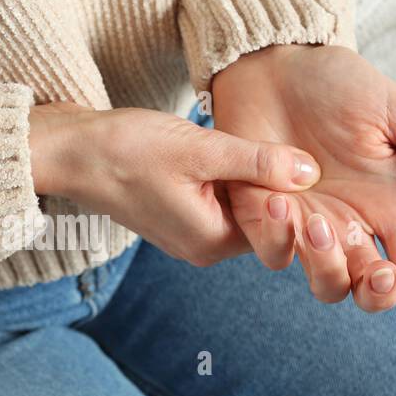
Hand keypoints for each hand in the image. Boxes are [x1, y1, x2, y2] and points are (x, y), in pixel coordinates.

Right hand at [28, 102, 320, 267]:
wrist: (69, 151)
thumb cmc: (127, 149)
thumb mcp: (201, 149)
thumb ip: (258, 161)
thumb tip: (311, 172)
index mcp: (212, 241)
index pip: (279, 227)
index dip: (303, 199)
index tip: (325, 168)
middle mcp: (202, 247)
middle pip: (263, 221)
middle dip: (282, 190)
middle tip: (310, 154)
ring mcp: (188, 234)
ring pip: (241, 207)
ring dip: (255, 180)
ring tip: (280, 148)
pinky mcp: (176, 215)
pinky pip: (218, 201)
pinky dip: (231, 179)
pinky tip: (239, 150)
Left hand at [211, 45, 395, 380]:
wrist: (274, 62)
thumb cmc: (339, 85)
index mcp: (387, 212)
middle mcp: (348, 229)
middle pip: (366, 294)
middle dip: (374, 292)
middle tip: (372, 262)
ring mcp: (303, 228)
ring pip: (320, 283)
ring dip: (323, 261)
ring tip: (315, 217)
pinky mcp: (260, 217)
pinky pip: (271, 252)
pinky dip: (278, 236)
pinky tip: (278, 198)